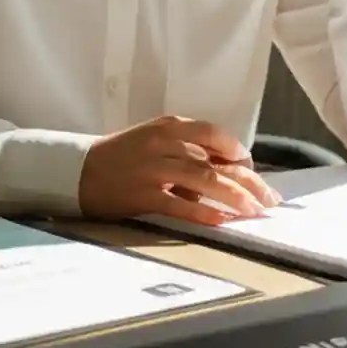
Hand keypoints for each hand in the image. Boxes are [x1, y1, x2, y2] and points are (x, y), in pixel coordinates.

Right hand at [79, 115, 281, 225]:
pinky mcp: (143, 196)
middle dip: (249, 181)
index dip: (237, 151)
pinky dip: (205, 215)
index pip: (213, 134)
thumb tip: (227, 169)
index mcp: (167, 126)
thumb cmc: (121, 156)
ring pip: (206, 183)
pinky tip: (223, 222)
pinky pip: (182, 207)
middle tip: (269, 198)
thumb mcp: (153, 140)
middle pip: (217, 163)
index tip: (250, 166)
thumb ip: (186, 149)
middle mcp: (163, 144)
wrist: (77, 171)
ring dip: (235, 198)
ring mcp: (153, 170)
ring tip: (254, 211)